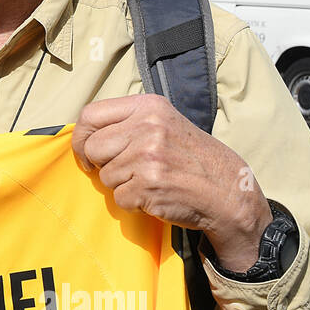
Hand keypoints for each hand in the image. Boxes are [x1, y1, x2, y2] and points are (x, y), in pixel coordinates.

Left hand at [72, 95, 271, 272]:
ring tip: (151, 181)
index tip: (87, 153)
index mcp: (148, 107)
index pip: (90, 114)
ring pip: (105, 176)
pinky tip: (156, 195)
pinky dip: (134, 202)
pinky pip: (119, 198)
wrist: (228, 191)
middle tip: (125, 171)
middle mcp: (147, 127)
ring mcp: (148, 157)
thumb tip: (85, 135)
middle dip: (101, 164)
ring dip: (122, 185)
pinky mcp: (149, 186)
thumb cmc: (191, 158)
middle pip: (93, 148)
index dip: (81, 137)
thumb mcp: (164, 123)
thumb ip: (128, 123)